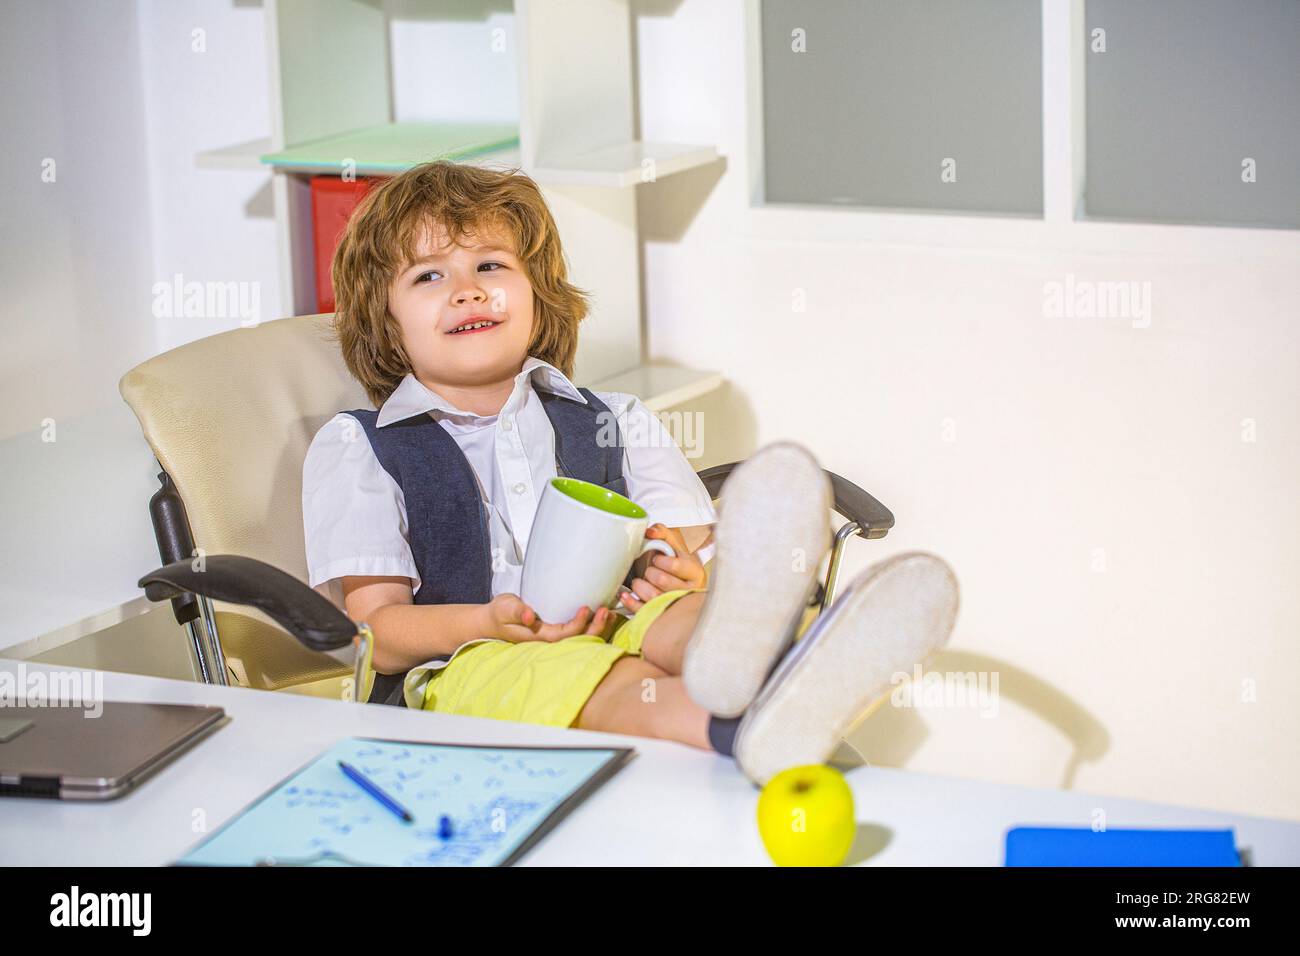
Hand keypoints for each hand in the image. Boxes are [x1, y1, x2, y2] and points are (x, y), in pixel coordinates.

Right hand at [482, 593, 615, 643]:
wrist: (494, 621)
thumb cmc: (500, 614)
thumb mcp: (505, 608)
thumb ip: (517, 611)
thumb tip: (528, 616)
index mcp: (539, 636)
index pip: (564, 634)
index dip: (578, 624)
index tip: (587, 608)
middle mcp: (550, 639)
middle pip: (578, 639)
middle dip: (595, 627)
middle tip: (606, 610)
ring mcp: (554, 637)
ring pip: (582, 637)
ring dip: (598, 627)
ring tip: (612, 613)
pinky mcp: (557, 631)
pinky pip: (579, 632)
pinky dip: (593, 625)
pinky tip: (604, 614)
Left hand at [619, 524, 707, 614]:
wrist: (673, 579)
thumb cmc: (673, 561)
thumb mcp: (672, 543)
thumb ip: (662, 532)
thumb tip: (650, 532)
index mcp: (695, 572)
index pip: (676, 566)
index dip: (662, 561)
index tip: (657, 560)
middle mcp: (689, 591)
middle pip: (663, 581)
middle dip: (650, 573)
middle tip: (649, 571)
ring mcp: (675, 606)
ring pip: (654, 598)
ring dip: (640, 586)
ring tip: (639, 582)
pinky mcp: (661, 616)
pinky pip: (644, 612)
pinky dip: (631, 603)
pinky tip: (625, 595)